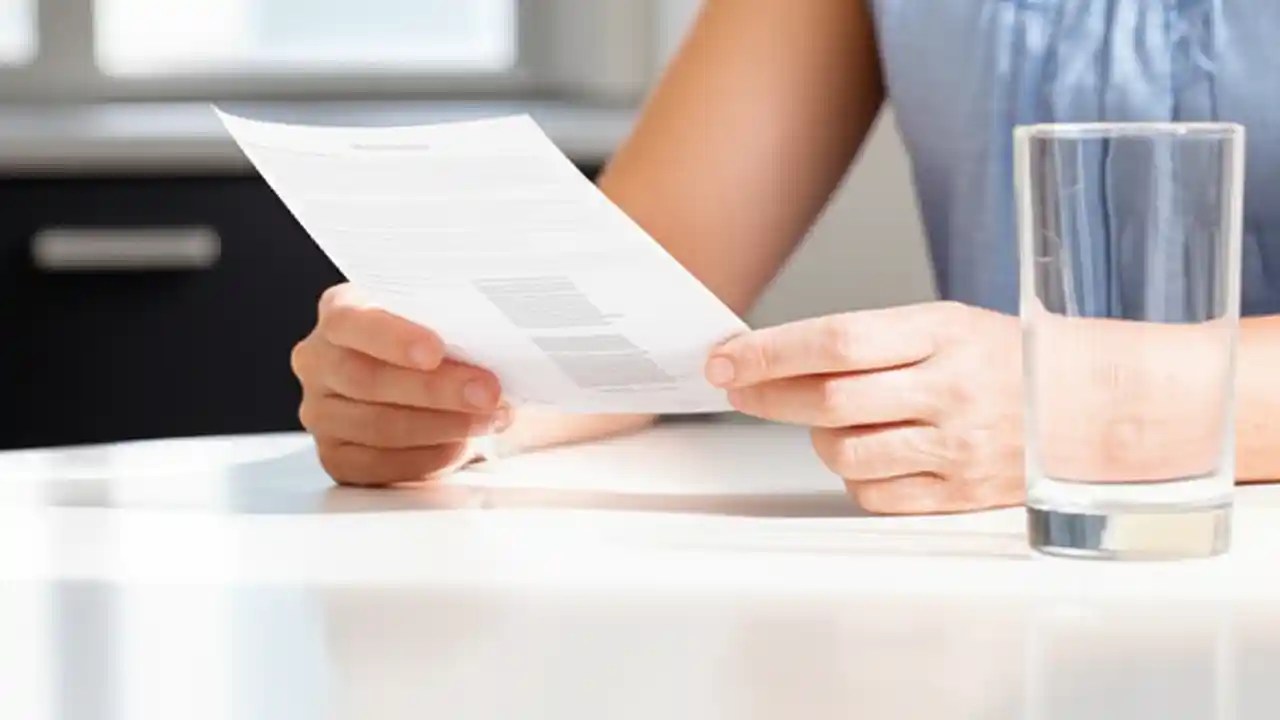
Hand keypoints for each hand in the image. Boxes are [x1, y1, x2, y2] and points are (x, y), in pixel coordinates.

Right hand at [291, 284, 510, 485]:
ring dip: (442, 425)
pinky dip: (426, 457)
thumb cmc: (438, 347)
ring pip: (376, 426)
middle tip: (487, 393)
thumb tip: (492, 346)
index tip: (435, 351)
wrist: (433, 390)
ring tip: (488, 420)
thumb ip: (451, 327)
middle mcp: (318, 361)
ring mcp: (321, 412)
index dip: (394, 338)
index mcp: (340, 312)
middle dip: (436, 390)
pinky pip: (377, 465)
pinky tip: (460, 445)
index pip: (351, 322)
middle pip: (368, 380)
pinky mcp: (335, 456)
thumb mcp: (440, 323)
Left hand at [706, 302, 1023, 513]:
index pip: (837, 340)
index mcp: (943, 333)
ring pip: (843, 451)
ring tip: (835, 418)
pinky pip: (873, 493)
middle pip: (829, 399)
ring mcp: (955, 447)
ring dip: (818, 436)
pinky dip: (855, 474)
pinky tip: (872, 451)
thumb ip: (869, 341)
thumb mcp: (945, 324)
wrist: (1089, 406)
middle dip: (767, 394)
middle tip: (739, 385)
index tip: (726, 357)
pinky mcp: (959, 494)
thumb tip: (776, 359)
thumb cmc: (1005, 357)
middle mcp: (949, 390)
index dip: (771, 352)